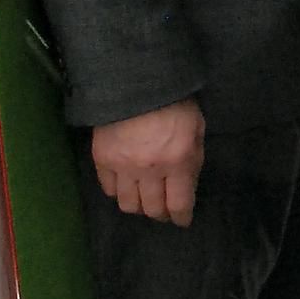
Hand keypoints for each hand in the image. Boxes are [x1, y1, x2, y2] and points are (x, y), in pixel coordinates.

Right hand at [92, 99, 204, 226]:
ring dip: (139, 207)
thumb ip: (193, 159)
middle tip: (165, 211)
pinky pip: (109, 189)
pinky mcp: (102, 159)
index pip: (179, 204)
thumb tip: (188, 186)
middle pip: (153, 209)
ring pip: (128, 205)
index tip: (182, 220)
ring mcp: (123, 166)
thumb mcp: (197, 128)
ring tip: (144, 200)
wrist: (137, 78)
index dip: (182, 217)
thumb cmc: (175, 101)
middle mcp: (150, 169)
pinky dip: (118, 192)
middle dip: (161, 214)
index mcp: (178, 161)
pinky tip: (126, 186)